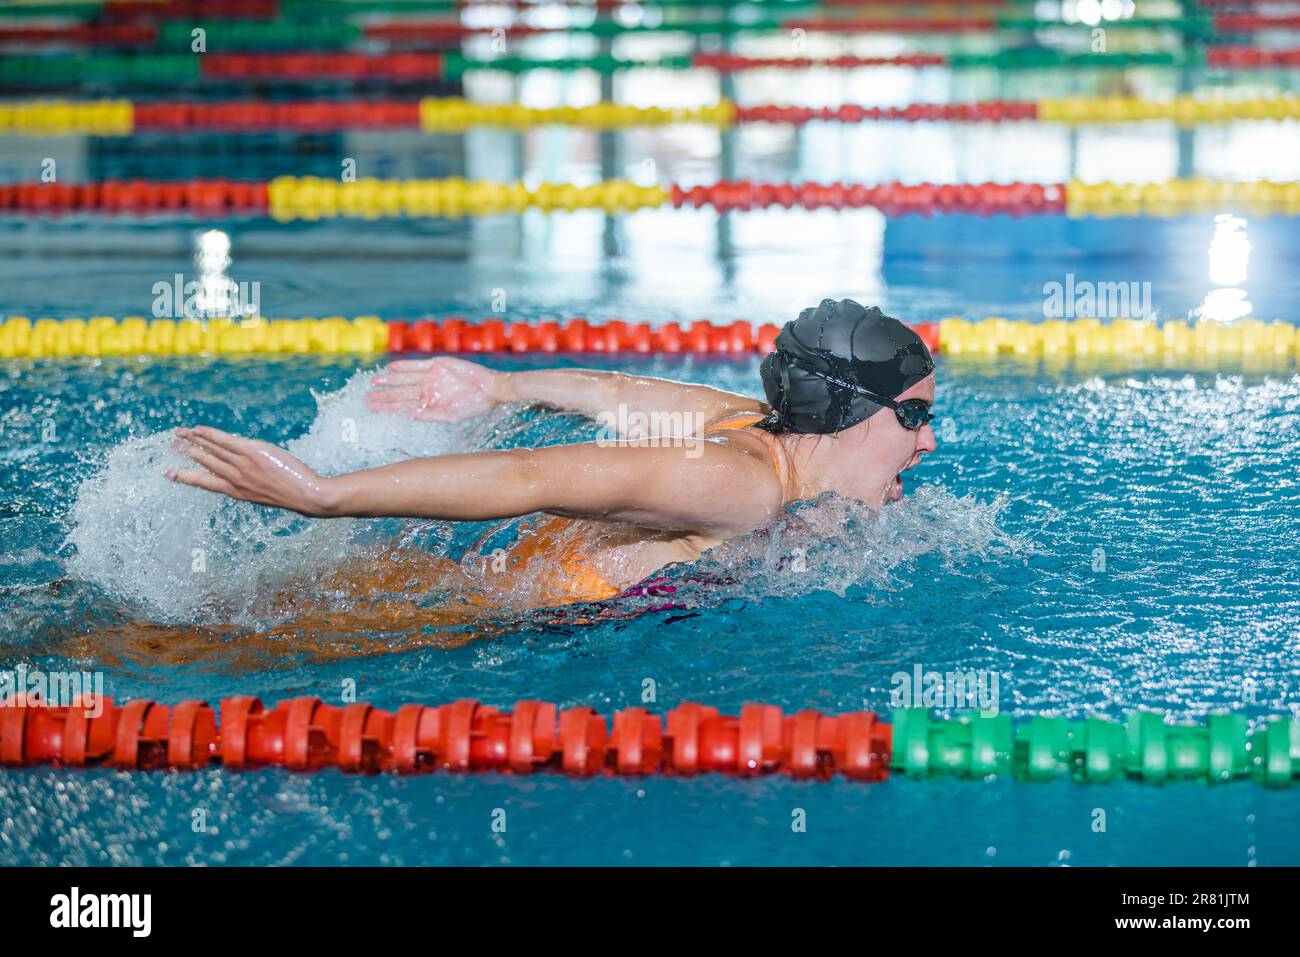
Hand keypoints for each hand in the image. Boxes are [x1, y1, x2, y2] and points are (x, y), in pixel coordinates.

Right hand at [167, 426, 336, 516]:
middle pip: (204, 462)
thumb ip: (247, 483)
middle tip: (171, 445)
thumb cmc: (288, 494)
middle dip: (186, 453)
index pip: (203, 482)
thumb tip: (238, 473)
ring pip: (212, 450)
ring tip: (179, 434)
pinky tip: (198, 429)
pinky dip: (210, 435)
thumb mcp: (262, 493)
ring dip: (193, 441)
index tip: (168, 473)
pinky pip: (225, 441)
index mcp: (235, 491)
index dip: (184, 476)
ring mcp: (241, 465)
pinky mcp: (251, 453)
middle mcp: (234, 479)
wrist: (305, 495)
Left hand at [365, 357, 503, 421]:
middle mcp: (427, 390)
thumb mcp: (449, 415)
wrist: (490, 389)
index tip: (372, 408)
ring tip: (374, 382)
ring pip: (405, 379)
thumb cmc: (473, 406)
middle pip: (401, 393)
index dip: (387, 407)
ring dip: (390, 381)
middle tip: (367, 398)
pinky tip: (391, 369)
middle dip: (384, 396)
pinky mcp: (437, 364)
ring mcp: (431, 377)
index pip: (404, 406)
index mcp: (430, 404)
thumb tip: (407, 416)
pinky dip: (404, 367)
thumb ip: (428, 415)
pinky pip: (416, 365)